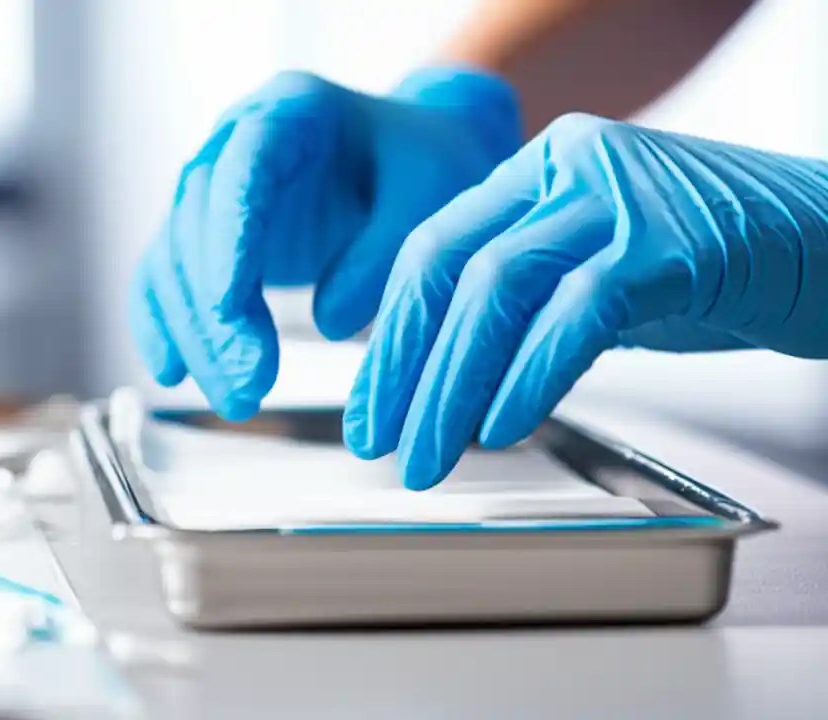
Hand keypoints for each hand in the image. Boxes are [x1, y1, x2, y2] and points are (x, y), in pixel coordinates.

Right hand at [130, 68, 520, 419]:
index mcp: (291, 110)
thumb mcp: (432, 194)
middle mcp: (234, 140)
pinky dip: (164, 325)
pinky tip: (174, 373)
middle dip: (215, 313)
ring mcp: (211, 186)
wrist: (410, 159)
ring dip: (196, 336)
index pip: (242, 168)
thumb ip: (386, 251)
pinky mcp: (204, 231)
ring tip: (238, 402)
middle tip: (250, 388)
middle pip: (197, 223)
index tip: (232, 307)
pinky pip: (165, 277)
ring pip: (174, 259)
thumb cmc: (425, 167)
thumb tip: (328, 322)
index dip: (230, 238)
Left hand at [345, 113, 827, 488]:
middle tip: (380, 444)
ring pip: (498, 291)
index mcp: (541, 169)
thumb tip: (449, 372)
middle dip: (404, 367)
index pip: (434, 249)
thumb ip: (532, 299)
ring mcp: (621, 196)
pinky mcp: (673, 243)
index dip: (391, 334)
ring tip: (429, 456)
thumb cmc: (721, 267)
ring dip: (453, 386)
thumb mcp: (601, 269)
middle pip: (451, 269)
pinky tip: (502, 428)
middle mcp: (570, 166)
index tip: (370, 404)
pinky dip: (530, 376)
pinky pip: (576, 313)